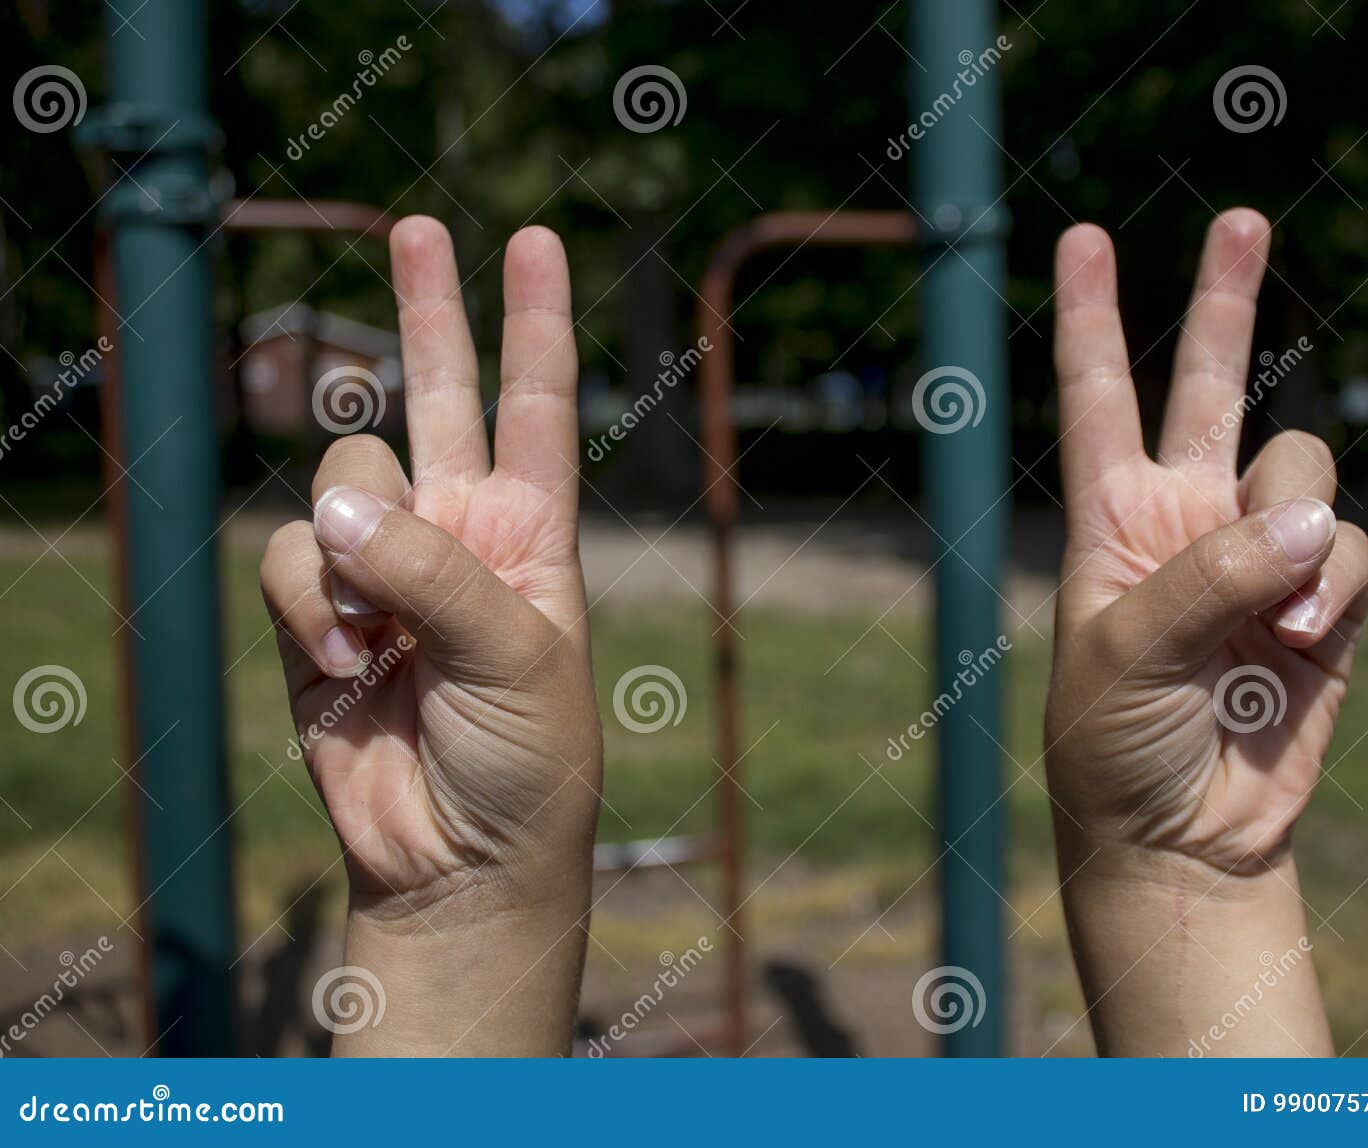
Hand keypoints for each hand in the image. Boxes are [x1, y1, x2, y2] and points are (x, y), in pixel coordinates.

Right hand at [259, 217, 599, 1052]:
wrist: (458, 858)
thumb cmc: (526, 762)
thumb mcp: (516, 660)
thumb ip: (434, 575)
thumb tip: (339, 510)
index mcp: (531, 532)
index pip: (537, 406)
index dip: (537, 322)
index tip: (535, 241)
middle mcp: (458, 531)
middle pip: (437, 394)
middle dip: (429, 313)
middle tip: (418, 229)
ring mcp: (385, 567)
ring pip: (342, 478)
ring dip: (349, 550)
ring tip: (377, 639)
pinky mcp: (316, 612)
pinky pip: (289, 555)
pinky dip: (307, 602)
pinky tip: (344, 663)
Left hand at [1045, 209, 1367, 878]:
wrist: (1181, 836)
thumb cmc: (1115, 745)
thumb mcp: (1126, 654)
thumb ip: (1210, 576)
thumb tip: (1306, 520)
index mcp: (1111, 519)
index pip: (1097, 398)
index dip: (1088, 318)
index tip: (1079, 239)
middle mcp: (1184, 520)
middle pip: (1209, 386)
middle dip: (1224, 303)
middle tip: (1239, 218)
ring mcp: (1254, 556)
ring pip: (1301, 470)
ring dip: (1293, 528)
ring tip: (1268, 619)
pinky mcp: (1318, 602)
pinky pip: (1347, 550)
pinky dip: (1330, 587)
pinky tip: (1298, 640)